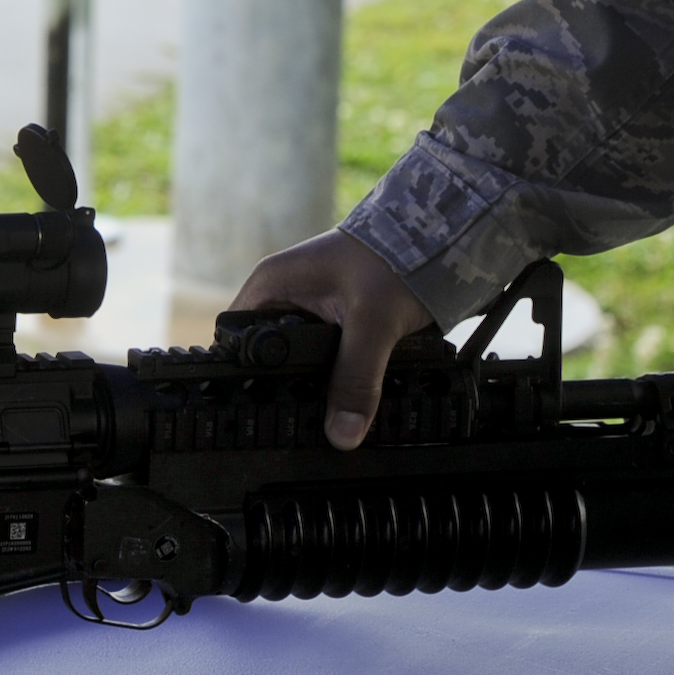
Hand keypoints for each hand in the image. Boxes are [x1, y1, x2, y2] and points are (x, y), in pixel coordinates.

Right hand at [232, 228, 437, 449]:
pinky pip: (328, 361)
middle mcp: (285, 296)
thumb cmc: (394, 258)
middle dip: (287, 390)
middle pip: (269, 357)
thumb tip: (342, 434)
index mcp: (272, 285)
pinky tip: (352, 400)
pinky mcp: (338, 321)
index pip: (236, 338)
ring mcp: (312, 309)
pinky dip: (340, 379)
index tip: (262, 410)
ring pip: (301, 363)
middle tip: (301, 424)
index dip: (244, 376)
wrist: (438, 239)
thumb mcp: (371, 323)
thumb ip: (356, 379)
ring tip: (330, 418)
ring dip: (318, 387)